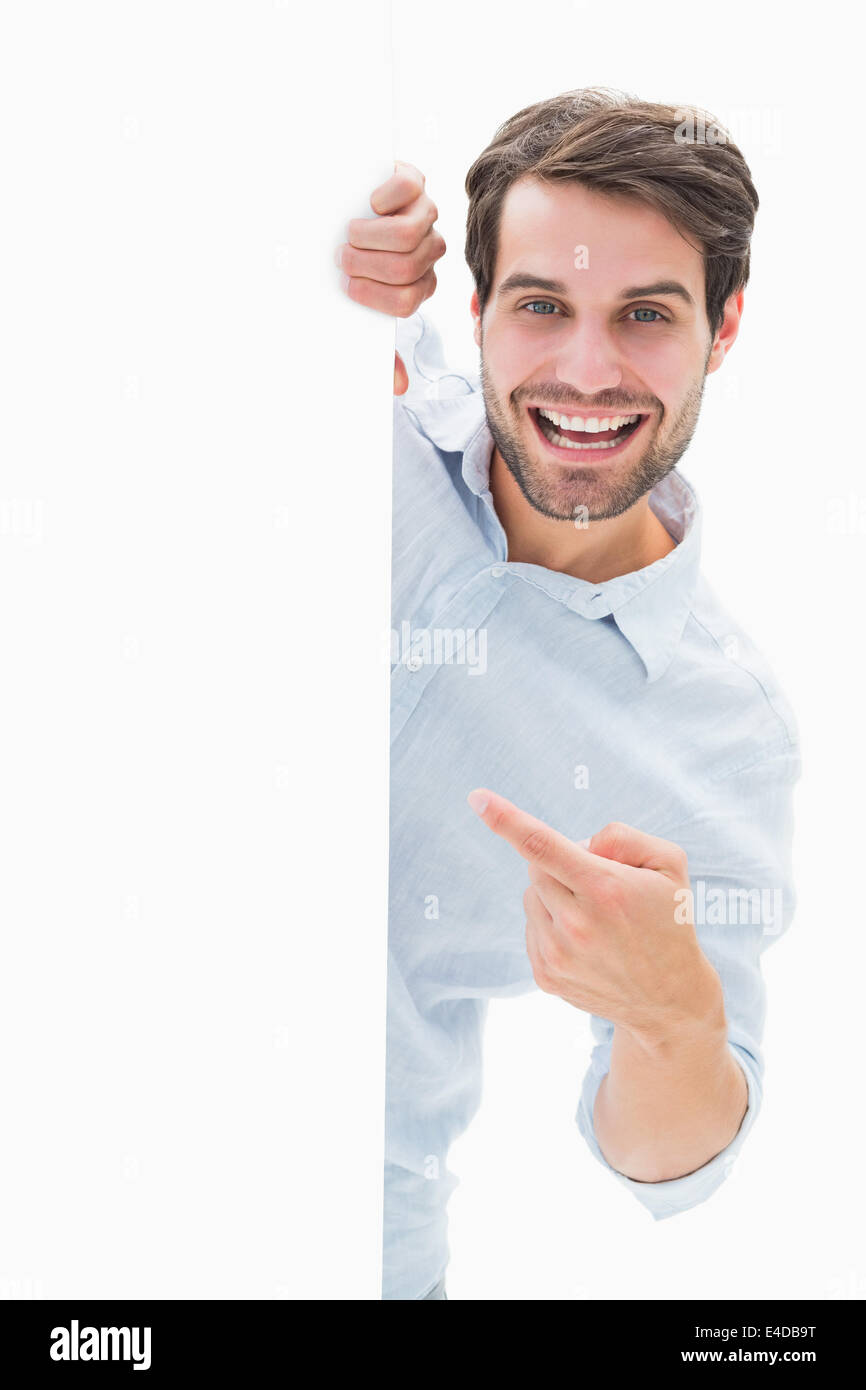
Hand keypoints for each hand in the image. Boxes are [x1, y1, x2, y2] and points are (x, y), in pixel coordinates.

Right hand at [336, 161, 445, 394]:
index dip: (375, 298)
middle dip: (367, 267)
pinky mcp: (413, 182)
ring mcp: (424, 215)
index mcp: (418, 284)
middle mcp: (427, 251)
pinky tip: (370, 204)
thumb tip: (398, 386)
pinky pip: (410, 189)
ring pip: (411, 235)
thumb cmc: (348, 263)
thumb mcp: (357, 304)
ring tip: (349, 235)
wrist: (336, 207)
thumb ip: (379, 345)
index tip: (348, 287)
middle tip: (342, 260)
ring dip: (371, 237)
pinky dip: (387, 197)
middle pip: (408, 269)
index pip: (407, 302)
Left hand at [467, 788, 725, 1048]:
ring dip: (555, 895)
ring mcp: (558, 955)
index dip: (506, 819)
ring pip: (532, 896)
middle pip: (536, 866)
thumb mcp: (668, 864)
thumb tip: (577, 844)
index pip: (544, 845)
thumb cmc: (670, 920)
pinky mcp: (546, 976)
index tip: (477, 798)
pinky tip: (586, 941)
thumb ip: (623, 836)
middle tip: (599, 884)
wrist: (670, 999)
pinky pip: (532, 927)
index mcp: (605, 889)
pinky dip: (552, 924)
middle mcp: (576, 924)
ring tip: (596, 919)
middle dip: (561, 864)